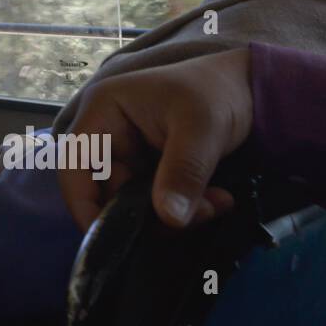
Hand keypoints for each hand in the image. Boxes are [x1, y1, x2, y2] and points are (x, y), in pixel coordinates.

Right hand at [57, 48, 253, 232]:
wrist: (251, 87)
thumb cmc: (215, 91)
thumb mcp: (201, 128)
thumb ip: (183, 172)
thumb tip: (170, 221)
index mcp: (103, 111)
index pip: (74, 166)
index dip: (83, 204)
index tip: (110, 239)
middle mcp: (108, 134)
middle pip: (107, 190)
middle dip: (149, 212)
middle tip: (198, 215)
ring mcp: (130, 153)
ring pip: (134, 201)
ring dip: (173, 212)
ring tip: (216, 204)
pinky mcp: (151, 168)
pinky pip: (155, 200)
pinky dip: (183, 208)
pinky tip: (217, 200)